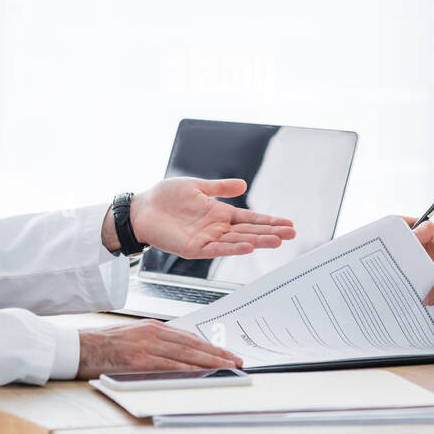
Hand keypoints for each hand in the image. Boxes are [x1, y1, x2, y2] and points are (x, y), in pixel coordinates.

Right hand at [76, 319, 242, 377]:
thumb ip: (152, 342)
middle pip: (192, 343)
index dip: (208, 345)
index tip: (224, 352)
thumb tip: (173, 354)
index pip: (187, 336)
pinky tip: (201, 372)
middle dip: (217, 352)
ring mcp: (147, 346)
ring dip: (209, 360)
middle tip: (235, 359)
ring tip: (227, 366)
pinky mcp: (139, 360)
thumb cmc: (101, 345)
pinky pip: (170, 364)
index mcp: (151, 326)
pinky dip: (188, 368)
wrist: (78, 347)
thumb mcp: (131, 337)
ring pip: (186, 353)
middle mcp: (152, 332)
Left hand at [112, 177, 294, 258]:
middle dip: (271, 232)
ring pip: (238, 242)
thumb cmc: (165, 197)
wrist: (141, 208)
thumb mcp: (197, 187)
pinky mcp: (194, 248)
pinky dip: (233, 249)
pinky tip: (248, 247)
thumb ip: (220, 188)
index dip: (269, 221)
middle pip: (249, 231)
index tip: (288, 223)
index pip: (250, 218)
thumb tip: (243, 184)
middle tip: (292, 234)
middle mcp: (216, 228)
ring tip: (278, 241)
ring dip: (258, 241)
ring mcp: (207, 239)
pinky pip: (217, 250)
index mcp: (219, 214)